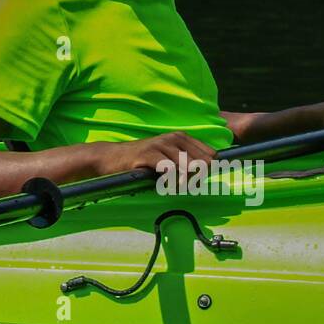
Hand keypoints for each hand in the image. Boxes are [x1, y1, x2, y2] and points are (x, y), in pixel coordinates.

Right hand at [94, 131, 216, 176]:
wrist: (113, 157)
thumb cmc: (142, 160)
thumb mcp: (167, 156)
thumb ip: (187, 162)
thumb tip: (208, 172)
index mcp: (181, 137)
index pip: (210, 155)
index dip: (207, 170)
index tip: (198, 180)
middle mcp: (173, 138)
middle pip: (202, 162)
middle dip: (198, 178)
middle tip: (184, 186)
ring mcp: (160, 144)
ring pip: (188, 166)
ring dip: (185, 182)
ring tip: (174, 186)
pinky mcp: (148, 154)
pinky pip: (170, 169)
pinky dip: (171, 181)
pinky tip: (164, 185)